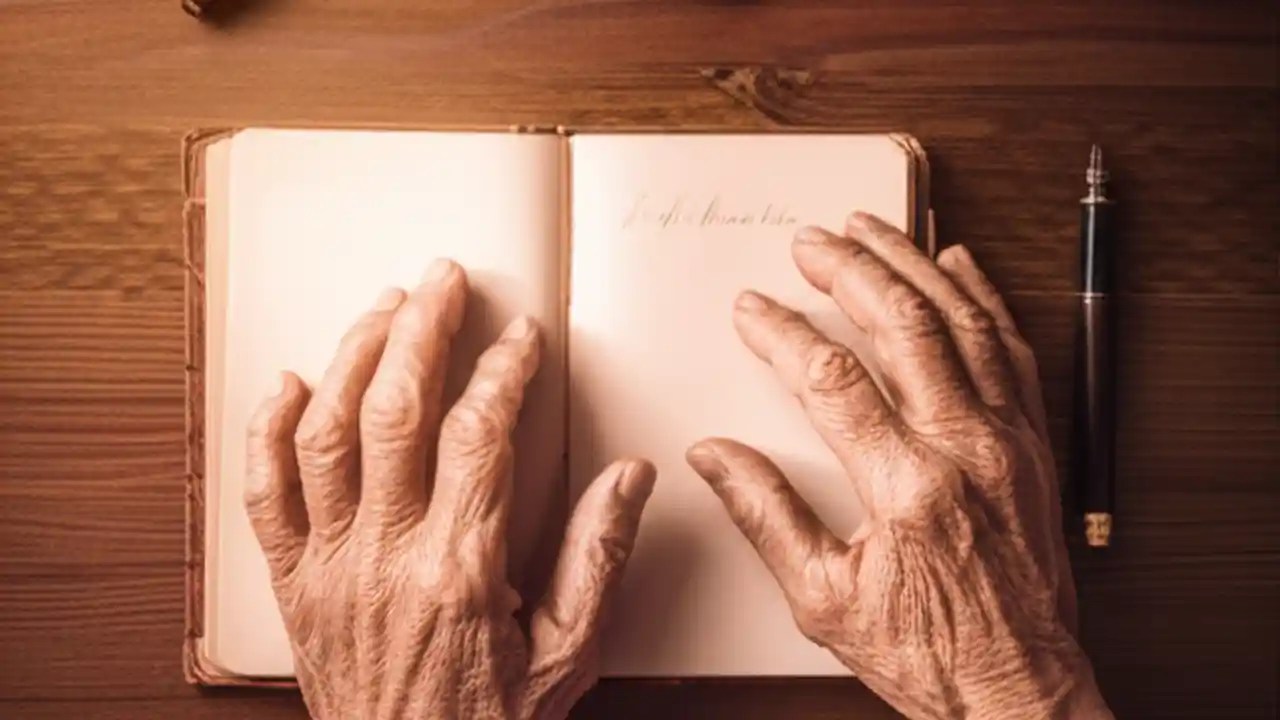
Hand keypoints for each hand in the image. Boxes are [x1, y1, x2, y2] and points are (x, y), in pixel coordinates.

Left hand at [244, 260, 655, 719]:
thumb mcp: (567, 655)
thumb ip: (597, 559)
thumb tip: (627, 478)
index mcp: (460, 571)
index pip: (481, 436)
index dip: (504, 370)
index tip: (522, 337)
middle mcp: (385, 557)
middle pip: (396, 411)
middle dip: (423, 331)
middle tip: (445, 281)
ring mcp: (330, 565)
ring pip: (325, 434)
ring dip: (353, 358)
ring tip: (384, 310)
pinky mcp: (294, 581)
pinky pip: (263, 494)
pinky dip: (267, 430)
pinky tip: (289, 384)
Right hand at [687, 213, 1111, 719]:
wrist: (1018, 691)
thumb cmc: (928, 653)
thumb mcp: (823, 600)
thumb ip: (766, 515)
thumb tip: (716, 457)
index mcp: (905, 486)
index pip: (831, 378)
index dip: (783, 333)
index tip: (753, 310)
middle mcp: (964, 447)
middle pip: (902, 325)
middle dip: (848, 271)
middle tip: (811, 243)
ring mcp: (1006, 439)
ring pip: (961, 322)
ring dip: (912, 265)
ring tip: (872, 229)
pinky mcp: (1032, 444)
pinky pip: (1011, 349)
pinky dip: (984, 298)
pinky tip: (960, 266)